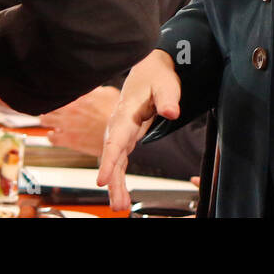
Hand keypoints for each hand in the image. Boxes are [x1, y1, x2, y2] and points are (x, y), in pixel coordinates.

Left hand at [38, 86, 119, 157]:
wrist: (119, 135)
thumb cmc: (116, 115)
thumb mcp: (107, 93)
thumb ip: (93, 89)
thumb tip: (87, 86)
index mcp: (78, 96)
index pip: (57, 90)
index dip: (54, 91)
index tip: (54, 92)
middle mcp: (70, 110)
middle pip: (47, 104)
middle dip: (48, 105)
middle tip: (50, 106)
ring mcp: (67, 125)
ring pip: (44, 120)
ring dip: (46, 119)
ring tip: (49, 119)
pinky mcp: (69, 140)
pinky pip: (51, 138)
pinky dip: (51, 136)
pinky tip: (54, 134)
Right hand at [96, 49, 179, 210]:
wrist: (150, 67)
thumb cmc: (157, 75)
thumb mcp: (166, 84)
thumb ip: (168, 98)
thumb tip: (171, 112)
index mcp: (125, 112)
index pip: (115, 140)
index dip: (107, 161)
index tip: (101, 180)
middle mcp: (119, 124)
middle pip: (112, 156)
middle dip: (112, 180)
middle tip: (117, 204)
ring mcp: (121, 132)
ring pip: (114, 161)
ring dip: (116, 184)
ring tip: (120, 206)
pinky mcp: (126, 137)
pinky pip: (119, 160)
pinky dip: (119, 177)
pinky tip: (122, 194)